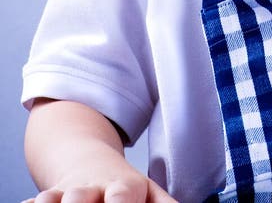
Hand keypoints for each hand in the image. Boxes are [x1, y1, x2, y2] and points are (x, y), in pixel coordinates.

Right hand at [21, 175, 176, 202]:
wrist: (88, 161)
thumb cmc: (126, 189)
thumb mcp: (150, 193)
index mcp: (125, 187)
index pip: (121, 197)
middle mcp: (93, 188)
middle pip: (80, 199)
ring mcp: (67, 192)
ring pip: (54, 198)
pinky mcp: (47, 195)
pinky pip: (33, 201)